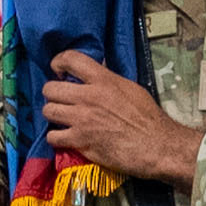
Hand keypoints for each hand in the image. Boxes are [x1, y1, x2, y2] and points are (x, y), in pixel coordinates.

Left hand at [42, 48, 205, 186]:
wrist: (157, 146)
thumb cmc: (149, 118)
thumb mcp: (131, 88)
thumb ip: (109, 80)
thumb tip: (97, 68)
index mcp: (103, 80)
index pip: (71, 59)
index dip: (58, 62)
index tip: (58, 70)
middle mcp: (88, 97)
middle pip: (50, 88)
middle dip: (52, 94)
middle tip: (61, 100)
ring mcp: (82, 119)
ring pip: (48, 111)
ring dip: (54, 115)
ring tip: (63, 119)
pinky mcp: (80, 141)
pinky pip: (53, 136)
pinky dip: (57, 138)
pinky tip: (65, 138)